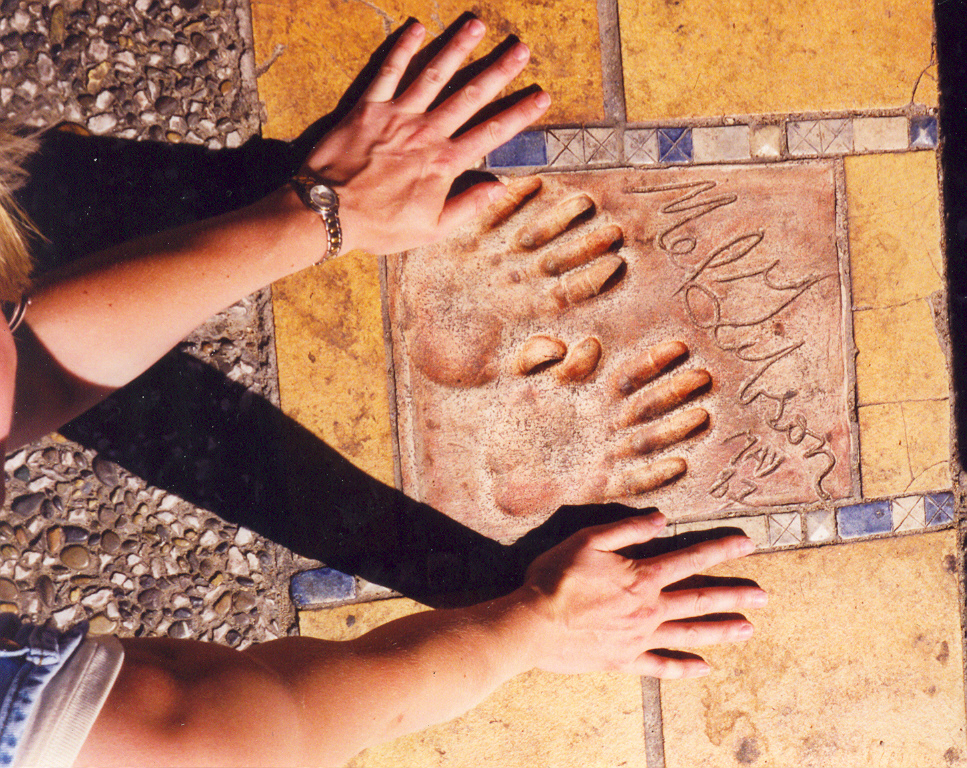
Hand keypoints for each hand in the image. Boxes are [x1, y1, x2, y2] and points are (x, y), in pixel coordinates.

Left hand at [300, 18, 550, 255]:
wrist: (330, 212)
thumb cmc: (380, 225)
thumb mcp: (431, 229)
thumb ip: (467, 206)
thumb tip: (499, 187)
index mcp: (445, 163)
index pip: (492, 133)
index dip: (520, 114)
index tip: (542, 96)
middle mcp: (427, 133)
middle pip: (470, 95)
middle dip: (499, 71)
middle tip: (520, 48)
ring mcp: (398, 116)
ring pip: (434, 75)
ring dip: (458, 48)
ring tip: (477, 26)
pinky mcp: (368, 107)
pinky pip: (388, 71)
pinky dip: (403, 48)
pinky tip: (417, 27)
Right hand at [518, 513, 765, 676]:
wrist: (532, 625)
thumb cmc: (555, 578)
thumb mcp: (588, 540)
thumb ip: (627, 529)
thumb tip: (661, 520)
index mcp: (642, 576)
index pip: (690, 559)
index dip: (721, 549)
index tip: (747, 543)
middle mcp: (649, 609)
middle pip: (700, 600)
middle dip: (734, 596)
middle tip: (764, 597)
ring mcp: (639, 638)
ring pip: (689, 633)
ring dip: (721, 630)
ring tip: (749, 629)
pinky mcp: (624, 660)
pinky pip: (661, 666)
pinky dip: (684, 667)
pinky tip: (704, 668)